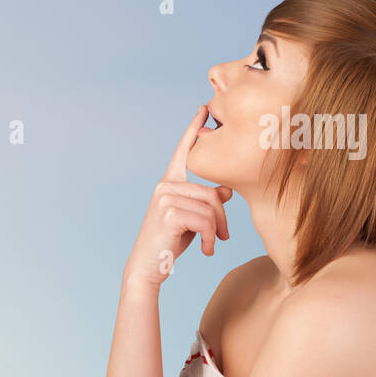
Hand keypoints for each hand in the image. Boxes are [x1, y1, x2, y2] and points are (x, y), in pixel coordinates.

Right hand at [122, 104, 232, 291]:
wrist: (148, 267)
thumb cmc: (171, 242)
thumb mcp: (193, 219)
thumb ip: (207, 201)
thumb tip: (226, 189)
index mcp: (170, 183)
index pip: (184, 151)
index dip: (194, 130)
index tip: (204, 109)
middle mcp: (165, 185)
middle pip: (212, 191)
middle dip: (222, 217)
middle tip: (224, 236)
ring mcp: (164, 197)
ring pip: (211, 207)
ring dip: (217, 230)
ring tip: (213, 245)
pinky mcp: (168, 213)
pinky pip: (205, 219)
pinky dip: (210, 237)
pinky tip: (206, 250)